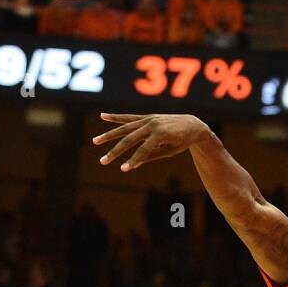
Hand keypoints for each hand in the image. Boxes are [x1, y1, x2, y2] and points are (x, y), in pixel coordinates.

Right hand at [93, 112, 208, 171]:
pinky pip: (128, 118)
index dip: (133, 161)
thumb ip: (151, 156)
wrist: (192, 124)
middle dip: (115, 151)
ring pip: (124, 128)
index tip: (123, 170)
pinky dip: (116, 117)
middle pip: (129, 139)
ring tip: (95, 141)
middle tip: (103, 161)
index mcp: (160, 134)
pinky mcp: (146, 117)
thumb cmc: (182, 141)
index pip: (143, 150)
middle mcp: (152, 124)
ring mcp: (148, 119)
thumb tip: (132, 164)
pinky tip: (103, 116)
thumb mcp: (169, 152)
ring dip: (109, 135)